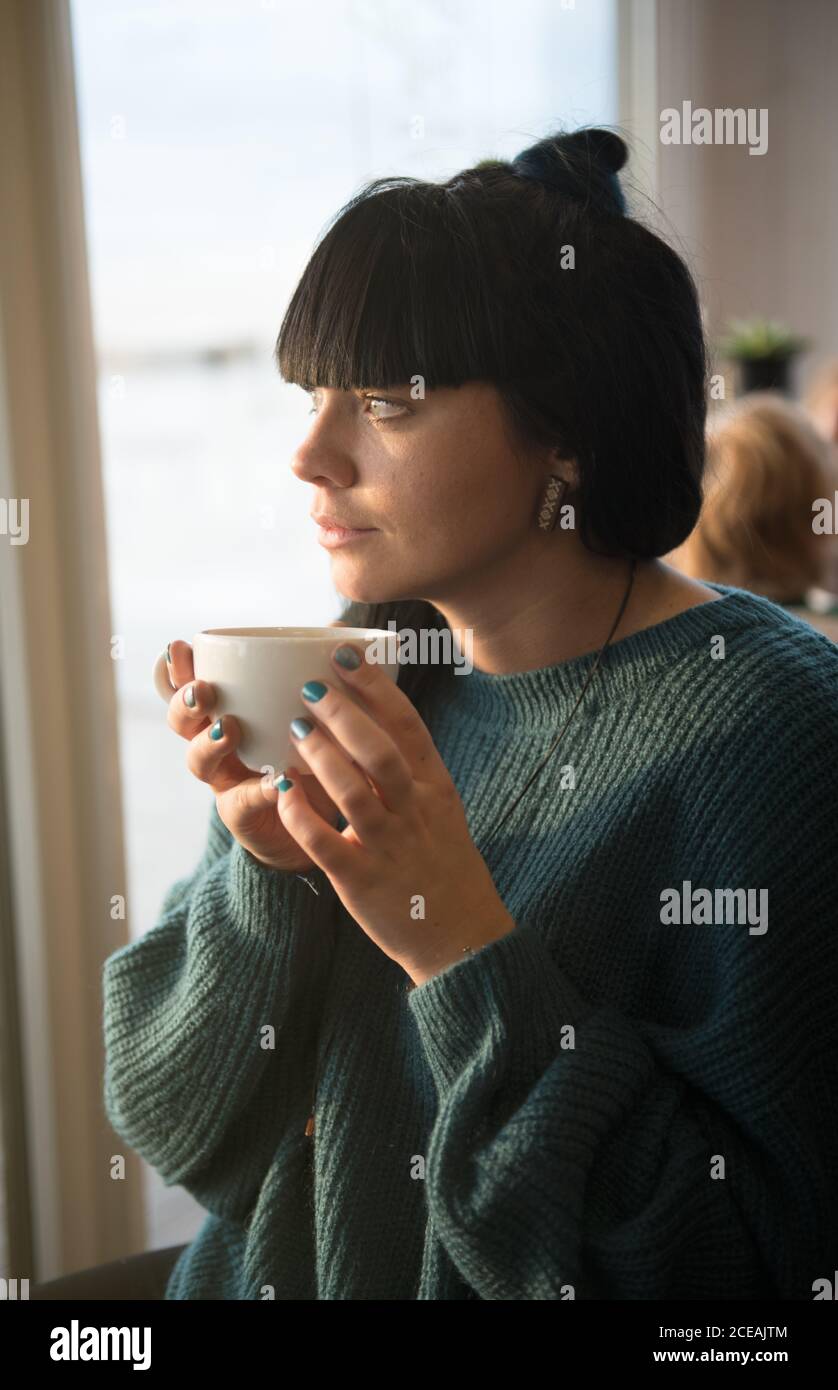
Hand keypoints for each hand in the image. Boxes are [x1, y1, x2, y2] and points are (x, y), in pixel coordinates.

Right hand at [164, 624, 348, 872]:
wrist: (326, 823)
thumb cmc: (316, 755)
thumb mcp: (316, 710)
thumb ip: (317, 670)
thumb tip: (334, 626)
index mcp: (228, 711)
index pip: (190, 685)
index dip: (176, 669)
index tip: (177, 647)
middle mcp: (218, 745)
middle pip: (182, 721)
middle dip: (185, 702)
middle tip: (204, 690)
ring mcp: (227, 782)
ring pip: (198, 761)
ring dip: (209, 743)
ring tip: (228, 729)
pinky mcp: (245, 817)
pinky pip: (243, 804)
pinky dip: (259, 791)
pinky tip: (277, 780)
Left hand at [273, 641, 515, 983]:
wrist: (461, 937)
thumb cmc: (443, 864)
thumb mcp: (441, 807)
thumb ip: (410, 766)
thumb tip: (374, 711)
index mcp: (434, 788)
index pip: (407, 726)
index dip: (375, 686)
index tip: (345, 653)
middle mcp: (414, 812)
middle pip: (379, 751)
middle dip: (341, 713)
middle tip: (308, 686)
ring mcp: (388, 847)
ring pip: (352, 792)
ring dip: (318, 756)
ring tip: (293, 729)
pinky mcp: (361, 882)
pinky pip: (325, 843)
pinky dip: (300, 814)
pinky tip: (280, 790)